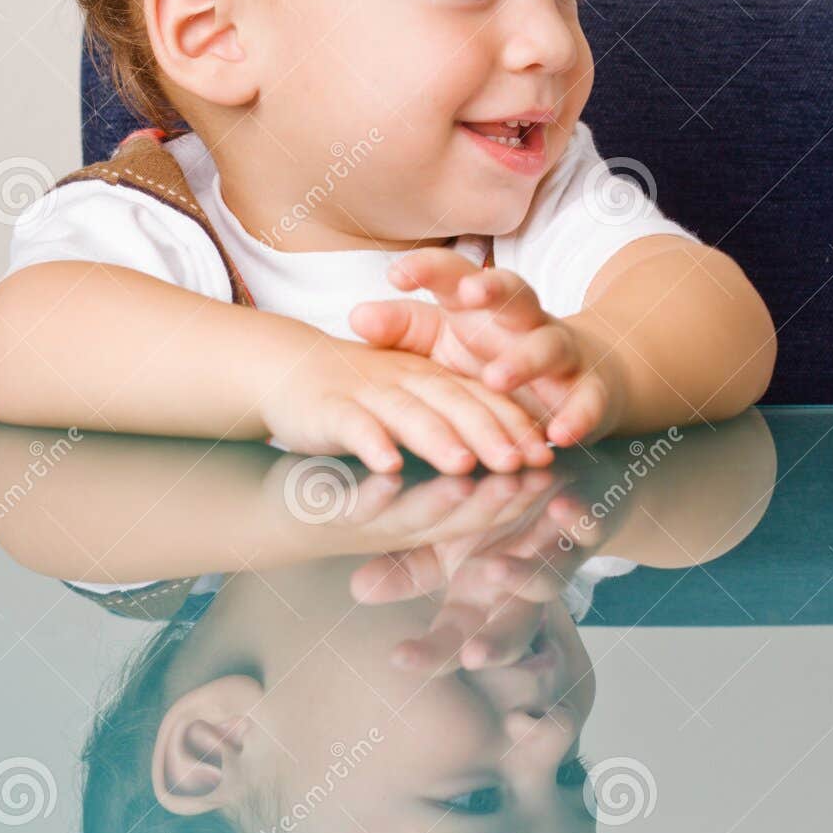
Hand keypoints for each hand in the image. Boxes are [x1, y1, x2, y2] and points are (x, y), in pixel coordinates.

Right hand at [256, 329, 554, 475]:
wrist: (290, 367)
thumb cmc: (362, 393)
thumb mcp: (413, 400)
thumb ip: (454, 420)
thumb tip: (515, 457)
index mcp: (433, 377)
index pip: (481, 398)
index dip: (513, 424)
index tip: (543, 455)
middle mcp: (407, 379)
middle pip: (453, 401)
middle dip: (488, 431)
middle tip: (517, 462)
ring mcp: (367, 391)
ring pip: (408, 411)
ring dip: (436, 437)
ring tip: (462, 464)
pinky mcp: (328, 407)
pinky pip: (351, 423)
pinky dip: (369, 441)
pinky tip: (386, 464)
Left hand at [349, 247, 622, 446]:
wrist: (578, 378)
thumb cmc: (493, 356)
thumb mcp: (443, 343)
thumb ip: (403, 330)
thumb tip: (355, 317)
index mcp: (484, 305)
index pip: (457, 274)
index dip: (430, 268)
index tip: (396, 273)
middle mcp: (525, 321)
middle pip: (514, 292)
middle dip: (493, 290)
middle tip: (468, 295)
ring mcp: (561, 353)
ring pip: (549, 345)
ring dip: (524, 360)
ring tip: (496, 379)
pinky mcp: (589, 390)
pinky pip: (587, 400)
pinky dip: (577, 415)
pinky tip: (562, 434)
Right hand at [350, 482, 605, 671]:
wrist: (568, 480)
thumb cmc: (497, 520)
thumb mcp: (444, 543)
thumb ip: (408, 570)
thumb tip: (357, 590)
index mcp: (480, 599)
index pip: (453, 638)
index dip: (431, 653)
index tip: (398, 658)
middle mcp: (520, 591)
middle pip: (511, 632)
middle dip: (493, 646)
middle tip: (471, 657)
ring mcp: (558, 560)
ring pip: (548, 583)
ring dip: (524, 578)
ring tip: (495, 569)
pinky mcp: (590, 525)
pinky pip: (587, 526)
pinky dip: (577, 520)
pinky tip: (563, 508)